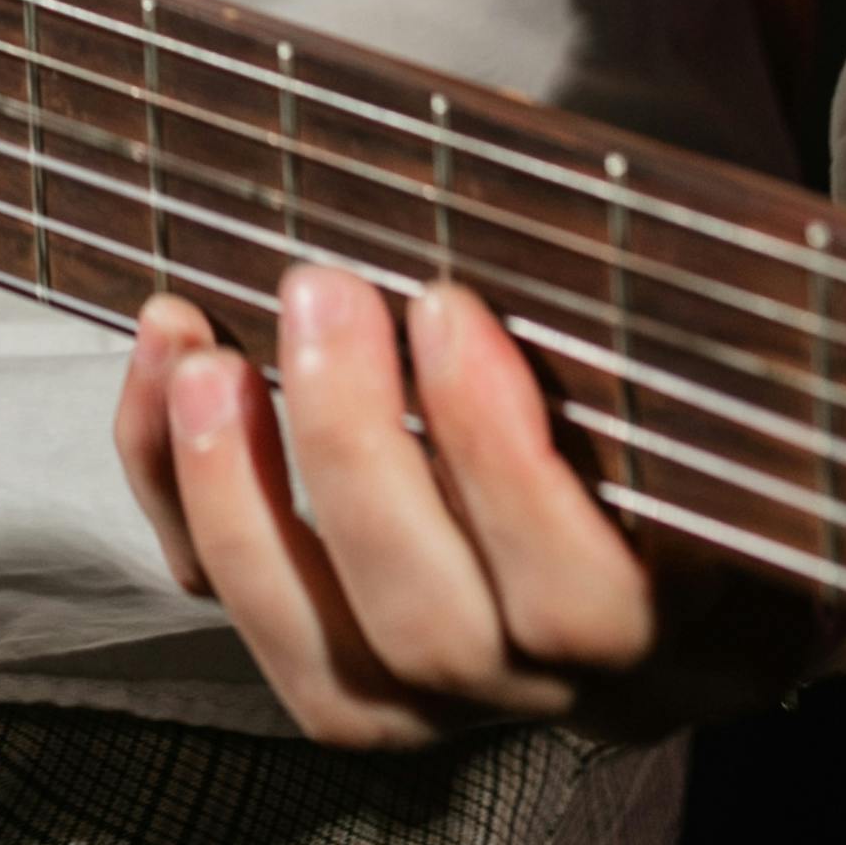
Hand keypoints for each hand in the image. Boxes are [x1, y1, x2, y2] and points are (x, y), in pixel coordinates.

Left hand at [115, 270, 845, 745]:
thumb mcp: (677, 363)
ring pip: (321, 657)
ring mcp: (433, 702)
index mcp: (673, 622)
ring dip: (241, 494)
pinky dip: (174, 488)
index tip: (448, 309)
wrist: (639, 546)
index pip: (587, 600)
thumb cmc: (657, 412)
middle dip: (355, 450)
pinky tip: (169, 364)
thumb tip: (503, 142)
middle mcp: (545, 686)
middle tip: (321, 289)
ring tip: (208, 351)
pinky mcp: (329, 668)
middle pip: (434, 627)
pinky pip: (231, 604)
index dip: (504, 464)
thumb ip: (614, 299)